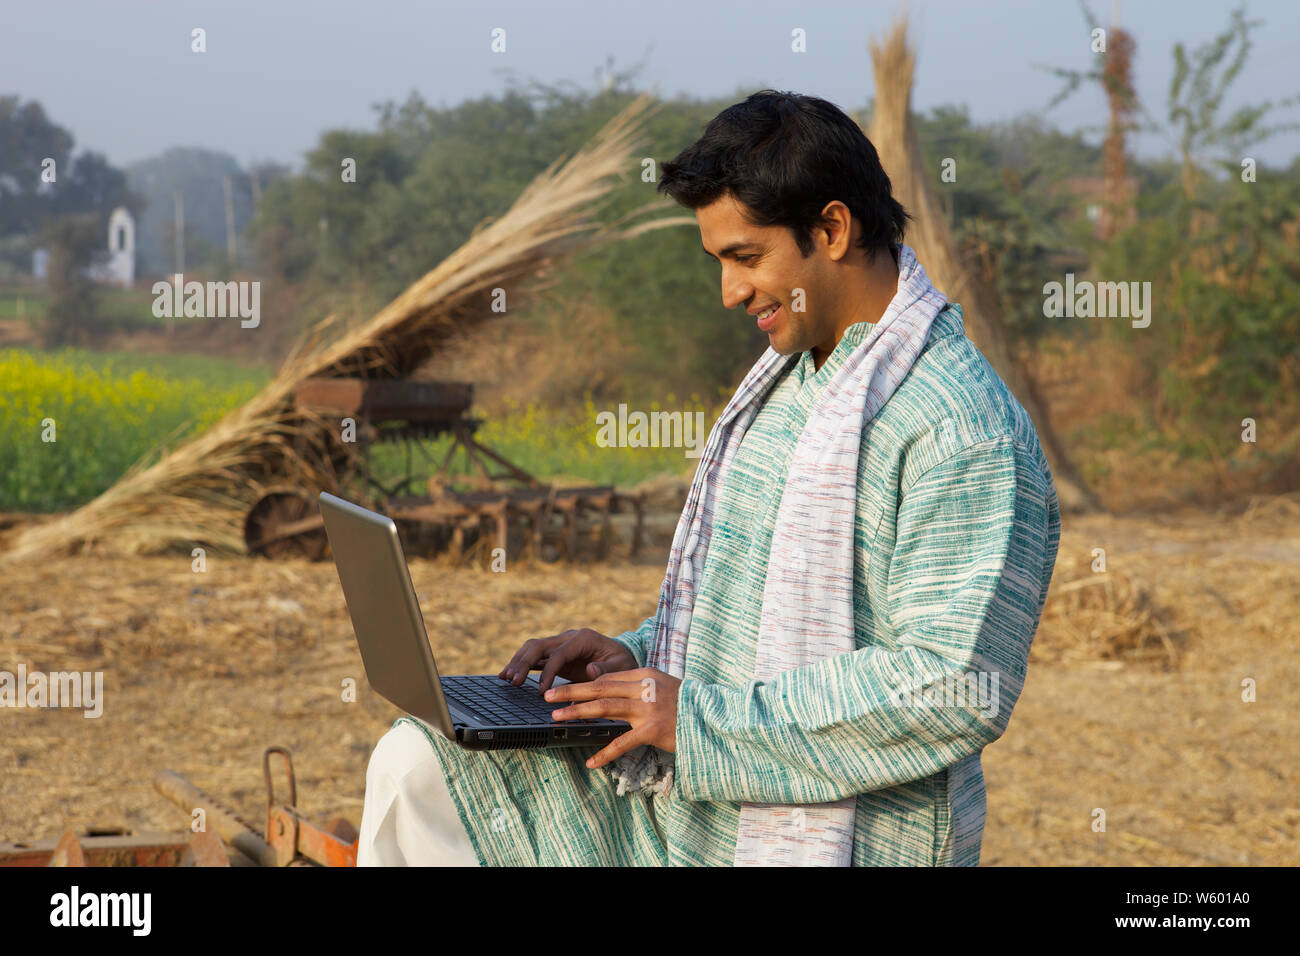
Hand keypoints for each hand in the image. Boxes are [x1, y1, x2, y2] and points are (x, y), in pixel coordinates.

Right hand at [498, 627, 636, 693]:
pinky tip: (508, 675)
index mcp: (583, 639)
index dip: (548, 672)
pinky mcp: (556, 653)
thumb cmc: (623, 662)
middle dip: (524, 662)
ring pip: (533, 648)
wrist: (622, 655)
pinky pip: (535, 657)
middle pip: (539, 645)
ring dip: (518, 662)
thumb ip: (606, 670)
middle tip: (513, 682)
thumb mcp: (621, 666)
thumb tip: (590, 671)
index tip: (541, 691)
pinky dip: (521, 664)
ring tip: (505, 678)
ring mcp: (560, 644)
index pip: (559, 653)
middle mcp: (568, 637)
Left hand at [544, 667, 680, 768]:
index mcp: (643, 675)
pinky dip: (605, 753)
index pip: (606, 678)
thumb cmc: (684, 704)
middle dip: (571, 692)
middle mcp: (644, 687)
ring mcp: (648, 707)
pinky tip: (591, 762)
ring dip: (578, 713)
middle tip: (547, 697)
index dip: (581, 684)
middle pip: (599, 688)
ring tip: (557, 718)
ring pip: (605, 708)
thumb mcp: (659, 686)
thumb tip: (603, 685)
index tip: (561, 688)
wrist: (711, 718)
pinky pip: (623, 742)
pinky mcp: (653, 729)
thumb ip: (634, 685)